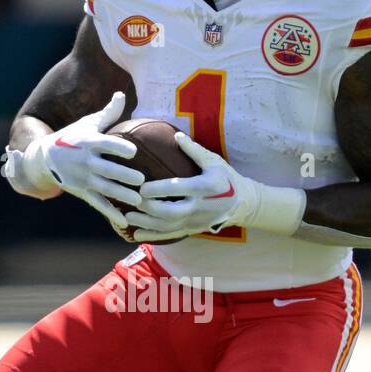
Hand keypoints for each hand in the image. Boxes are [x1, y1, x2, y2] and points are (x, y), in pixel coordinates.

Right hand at [4, 91, 143, 230]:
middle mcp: (85, 161)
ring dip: (121, 195)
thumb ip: (108, 113)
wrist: (44, 158)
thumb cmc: (72, 137)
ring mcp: (83, 178)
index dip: (118, 148)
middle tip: (141, 180)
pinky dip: (111, 213)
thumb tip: (122, 94)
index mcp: (88, 142)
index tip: (134, 151)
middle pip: (106, 169)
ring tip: (139, 200)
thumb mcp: (87, 124)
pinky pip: (98, 204)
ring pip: (104, 188)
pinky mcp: (82, 192)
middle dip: (123, 175)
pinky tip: (125, 222)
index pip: (105, 144)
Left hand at [123, 133, 260, 240]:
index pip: (179, 189)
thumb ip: (194, 150)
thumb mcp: (214, 161)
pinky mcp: (192, 229)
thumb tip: (176, 136)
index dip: (159, 190)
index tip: (142, 187)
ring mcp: (196, 221)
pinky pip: (170, 235)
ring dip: (147, 224)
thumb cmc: (226, 178)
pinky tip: (136, 234)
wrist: (241, 203)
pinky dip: (153, 236)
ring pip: (169, 226)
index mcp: (205, 187)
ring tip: (129, 217)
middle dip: (151, 208)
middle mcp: (200, 207)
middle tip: (134, 201)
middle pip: (172, 212)